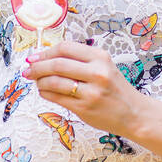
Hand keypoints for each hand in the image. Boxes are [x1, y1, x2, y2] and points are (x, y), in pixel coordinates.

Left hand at [23, 40, 143, 136]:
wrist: (133, 113)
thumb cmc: (115, 89)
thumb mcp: (103, 66)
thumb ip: (79, 60)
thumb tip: (45, 56)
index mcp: (100, 57)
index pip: (65, 48)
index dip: (45, 51)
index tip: (34, 56)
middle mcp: (97, 72)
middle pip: (57, 64)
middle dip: (37, 66)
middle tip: (28, 69)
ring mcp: (91, 91)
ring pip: (54, 82)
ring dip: (39, 81)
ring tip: (36, 81)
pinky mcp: (84, 108)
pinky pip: (56, 98)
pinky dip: (45, 93)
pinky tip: (44, 92)